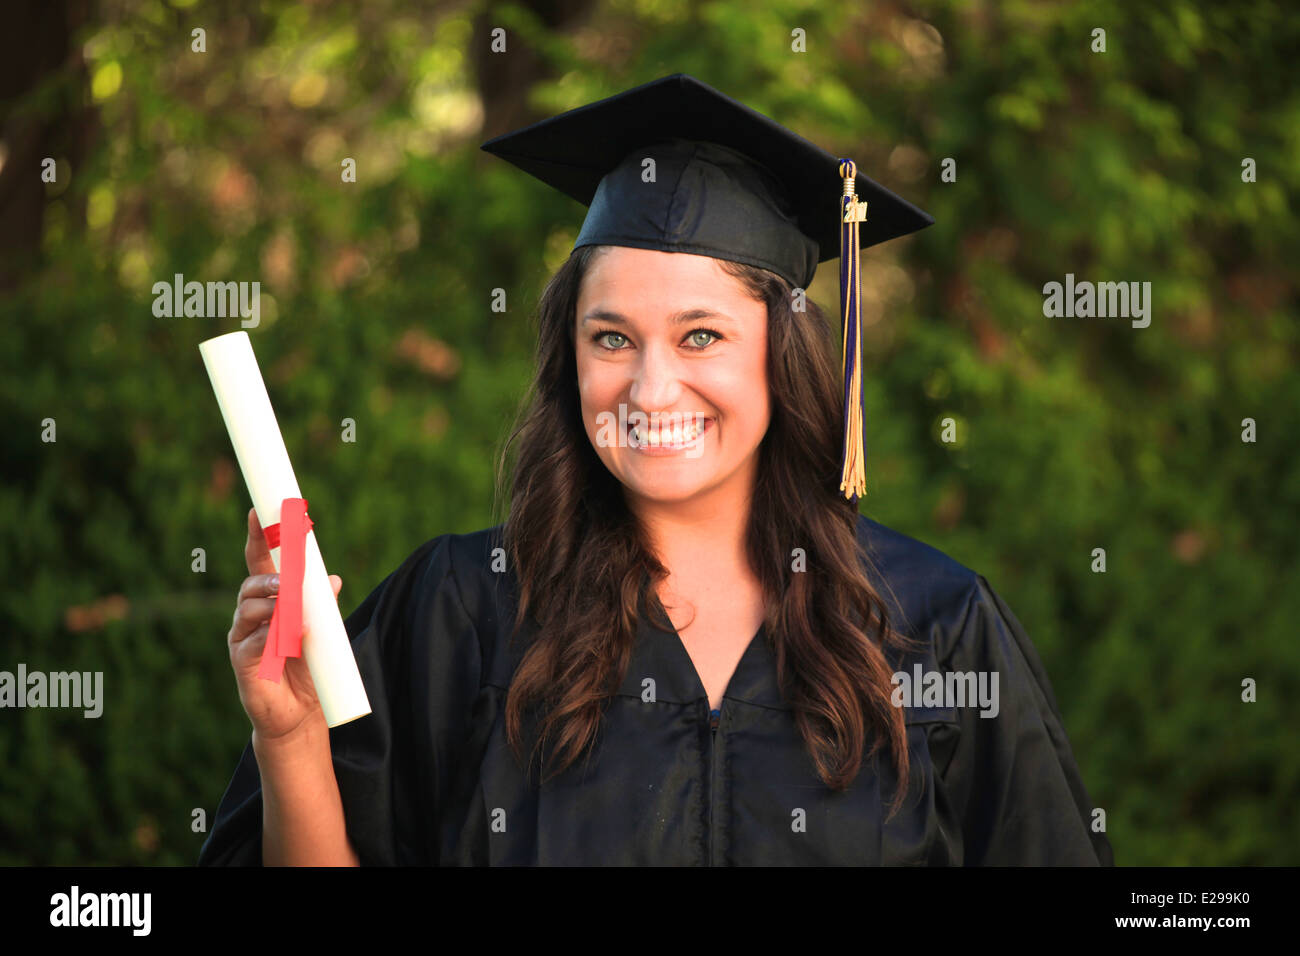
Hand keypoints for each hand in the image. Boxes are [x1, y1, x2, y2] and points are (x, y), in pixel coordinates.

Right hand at [227, 506, 341, 742]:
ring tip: (289, 607)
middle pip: (251, 582)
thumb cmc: (309, 670)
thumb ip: (325, 606)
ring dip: (270, 603)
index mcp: (272, 601)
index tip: (258, 511)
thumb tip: (335, 578)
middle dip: (265, 574)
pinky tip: (284, 639)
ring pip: (248, 608)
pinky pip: (252, 641)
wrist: (301, 715)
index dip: (260, 538)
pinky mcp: (242, 662)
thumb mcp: (324, 633)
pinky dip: (270, 636)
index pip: (262, 563)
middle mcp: (252, 615)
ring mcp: (243, 638)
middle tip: (286, 578)